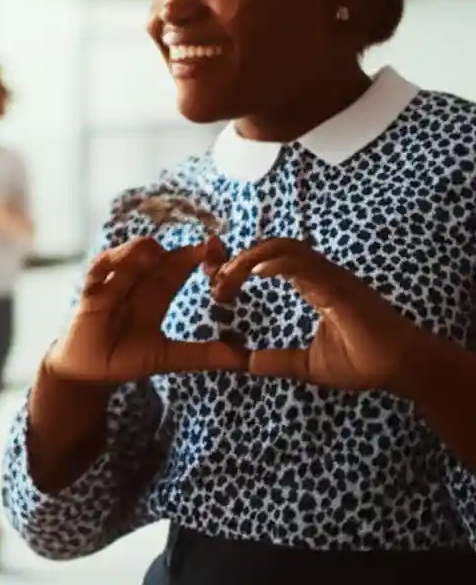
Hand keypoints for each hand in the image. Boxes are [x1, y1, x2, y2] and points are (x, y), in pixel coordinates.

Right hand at [45, 236, 246, 383]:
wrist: (90, 374)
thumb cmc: (125, 360)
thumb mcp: (169, 357)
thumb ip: (203, 355)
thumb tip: (245, 360)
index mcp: (157, 294)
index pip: (179, 266)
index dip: (198, 256)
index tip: (218, 248)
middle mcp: (137, 284)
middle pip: (158, 256)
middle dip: (179, 249)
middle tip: (205, 247)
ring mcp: (114, 285)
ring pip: (128, 255)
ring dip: (142, 250)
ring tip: (156, 252)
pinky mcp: (91, 293)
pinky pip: (98, 270)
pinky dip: (110, 262)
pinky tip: (122, 262)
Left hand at [213, 238, 429, 391]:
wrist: (402, 368)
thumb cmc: (363, 362)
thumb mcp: (307, 364)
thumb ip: (276, 360)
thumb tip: (245, 363)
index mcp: (313, 285)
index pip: (269, 260)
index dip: (240, 262)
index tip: (214, 277)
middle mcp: (320, 275)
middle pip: (271, 247)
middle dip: (237, 257)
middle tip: (213, 280)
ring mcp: (330, 277)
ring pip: (284, 248)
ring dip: (250, 258)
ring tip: (226, 277)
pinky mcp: (339, 287)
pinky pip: (305, 266)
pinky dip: (277, 264)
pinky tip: (254, 274)